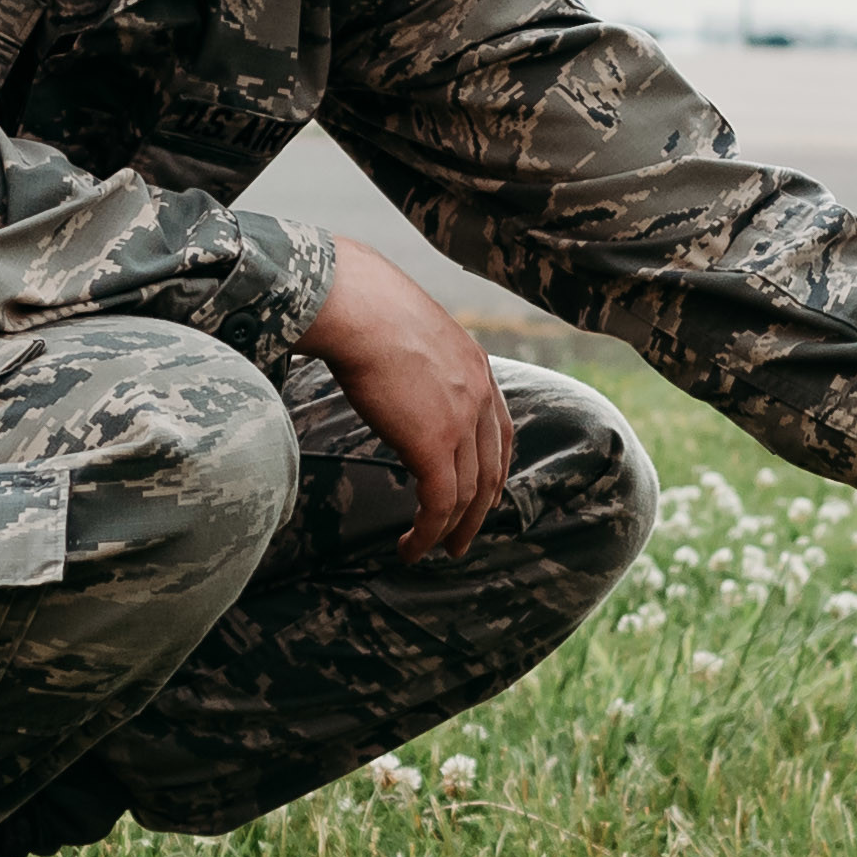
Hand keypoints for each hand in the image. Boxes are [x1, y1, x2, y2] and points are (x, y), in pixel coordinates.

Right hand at [303, 242, 507, 560]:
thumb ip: (412, 355)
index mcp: (476, 365)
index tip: (480, 495)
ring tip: (430, 551)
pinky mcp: (434, 443)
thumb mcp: (407, 327)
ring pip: (467, 493)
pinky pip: (440, 502)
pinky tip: (411, 546)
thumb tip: (384, 359)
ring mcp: (462, 420)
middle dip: (478, 511)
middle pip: (491, 469)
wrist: (356, 305)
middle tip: (461, 540)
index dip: (492, 470)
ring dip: (451, 530)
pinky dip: (429, 531)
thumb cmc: (363, 305)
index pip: (500, 432)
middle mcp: (480, 394)